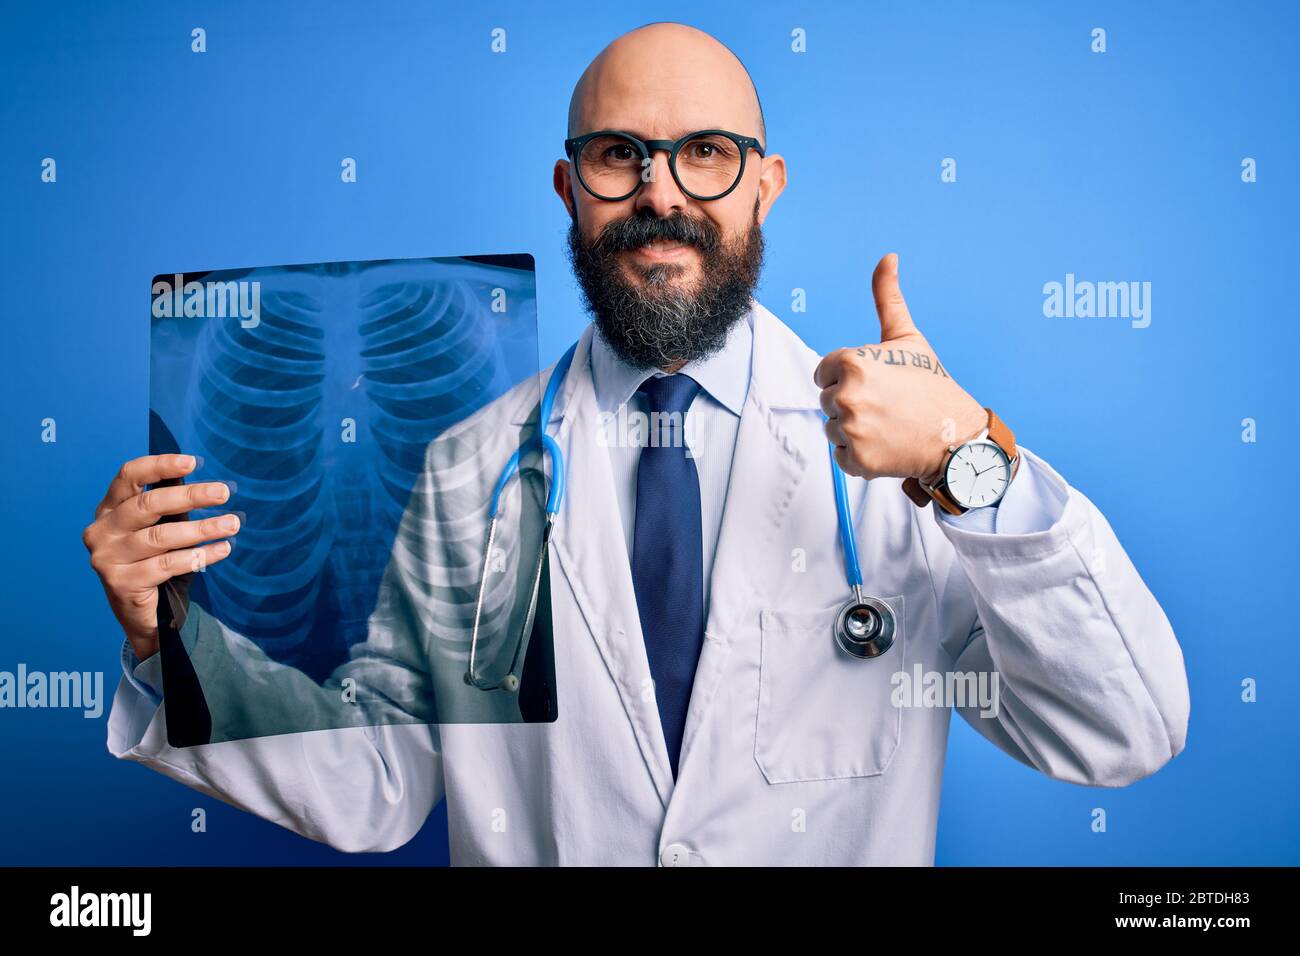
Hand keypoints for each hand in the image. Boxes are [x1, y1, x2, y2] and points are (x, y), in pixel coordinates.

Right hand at [82, 454, 238, 660]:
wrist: (142, 615)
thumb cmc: (153, 562)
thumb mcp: (157, 529)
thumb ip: (170, 507)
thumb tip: (208, 484)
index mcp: (108, 509)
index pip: (128, 476)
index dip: (160, 465)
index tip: (193, 461)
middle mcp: (101, 531)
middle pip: (147, 505)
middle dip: (190, 496)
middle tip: (224, 492)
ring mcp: (107, 558)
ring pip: (160, 537)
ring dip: (201, 529)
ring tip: (232, 524)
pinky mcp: (121, 583)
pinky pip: (167, 565)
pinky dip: (199, 556)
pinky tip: (222, 549)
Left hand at [814, 253, 986, 480]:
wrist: (957, 436)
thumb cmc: (932, 385)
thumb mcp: (907, 337)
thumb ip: (887, 298)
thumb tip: (888, 257)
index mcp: (851, 362)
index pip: (823, 372)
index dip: (847, 377)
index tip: (877, 383)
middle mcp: (846, 395)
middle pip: (827, 400)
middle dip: (852, 403)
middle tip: (887, 406)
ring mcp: (851, 429)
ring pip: (833, 428)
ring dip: (855, 430)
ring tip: (888, 425)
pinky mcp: (856, 459)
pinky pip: (841, 455)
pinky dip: (860, 455)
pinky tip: (887, 445)